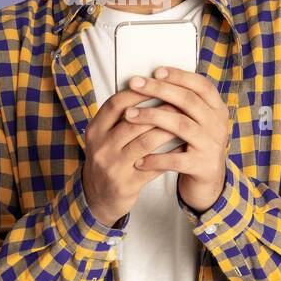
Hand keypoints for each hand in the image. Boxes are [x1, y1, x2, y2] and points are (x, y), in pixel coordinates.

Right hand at [81, 86, 181, 225]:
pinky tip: (182, 146)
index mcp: (95, 130)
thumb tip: (151, 91)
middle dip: (160, 110)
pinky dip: (170, 154)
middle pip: (134, 122)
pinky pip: (154, 165)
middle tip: (180, 102)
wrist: (97, 196)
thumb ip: (121, 117)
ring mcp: (113, 167)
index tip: (157, 84)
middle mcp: (101, 147)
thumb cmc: (108, 158)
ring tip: (185, 122)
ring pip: (146, 142)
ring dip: (168, 130)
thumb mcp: (104, 136)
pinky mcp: (127, 184)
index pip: (116, 104)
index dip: (137, 93)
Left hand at [121, 67, 231, 213]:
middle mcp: (218, 125)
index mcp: (217, 110)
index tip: (156, 71)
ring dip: (152, 117)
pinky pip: (175, 159)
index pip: (201, 85)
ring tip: (129, 116)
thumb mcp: (196, 121)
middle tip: (135, 84)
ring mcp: (211, 146)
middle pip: (188, 101)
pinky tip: (139, 158)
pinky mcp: (202, 166)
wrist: (208, 181)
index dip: (179, 76)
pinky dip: (155, 159)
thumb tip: (153, 79)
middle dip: (159, 90)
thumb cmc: (195, 145)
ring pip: (180, 126)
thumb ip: (183, 104)